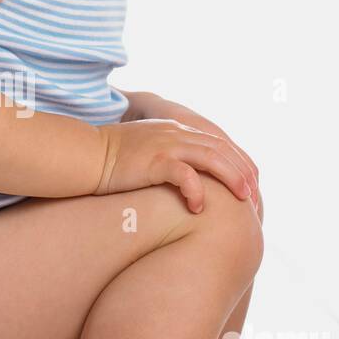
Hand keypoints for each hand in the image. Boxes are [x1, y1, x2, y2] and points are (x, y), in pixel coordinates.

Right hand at [96, 115, 258, 213]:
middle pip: (223, 149)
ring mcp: (167, 145)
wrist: (84, 156)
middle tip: (255, 197)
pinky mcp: (155, 160)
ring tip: (244, 199)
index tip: (251, 185)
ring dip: (232, 179)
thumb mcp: (147, 152)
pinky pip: (185, 174)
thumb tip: (186, 180)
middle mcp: (176, 133)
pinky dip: (197, 190)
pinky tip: (199, 208)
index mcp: (177, 130)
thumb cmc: (112, 162)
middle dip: (243, 172)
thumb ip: (169, 158)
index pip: (219, 143)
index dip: (239, 163)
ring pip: (212, 158)